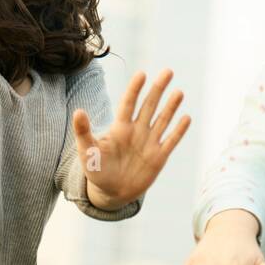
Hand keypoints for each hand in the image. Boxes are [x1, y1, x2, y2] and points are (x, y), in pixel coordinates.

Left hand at [72, 69, 190, 205]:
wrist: (111, 192)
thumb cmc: (96, 170)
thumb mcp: (86, 151)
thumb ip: (83, 132)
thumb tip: (77, 112)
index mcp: (120, 127)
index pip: (129, 103)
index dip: (135, 89)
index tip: (142, 74)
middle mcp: (137, 131)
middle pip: (149, 105)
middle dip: (158, 89)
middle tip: (168, 71)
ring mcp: (149, 143)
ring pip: (162, 120)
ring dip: (171, 107)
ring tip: (179, 92)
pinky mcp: (158, 157)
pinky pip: (171, 141)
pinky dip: (178, 131)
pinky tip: (186, 117)